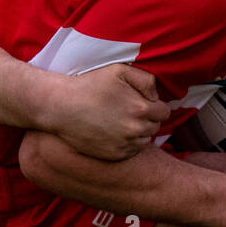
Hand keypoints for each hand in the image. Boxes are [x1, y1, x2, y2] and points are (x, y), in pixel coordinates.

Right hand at [48, 64, 170, 160]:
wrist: (61, 106)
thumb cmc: (90, 84)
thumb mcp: (119, 70)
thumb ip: (146, 80)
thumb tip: (156, 96)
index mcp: (141, 109)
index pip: (164, 112)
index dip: (154, 106)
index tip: (141, 102)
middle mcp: (135, 130)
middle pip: (155, 127)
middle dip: (146, 119)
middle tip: (128, 110)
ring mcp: (124, 145)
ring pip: (144, 141)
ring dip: (138, 132)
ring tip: (120, 121)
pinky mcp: (113, 156)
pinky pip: (130, 152)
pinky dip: (126, 143)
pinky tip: (113, 132)